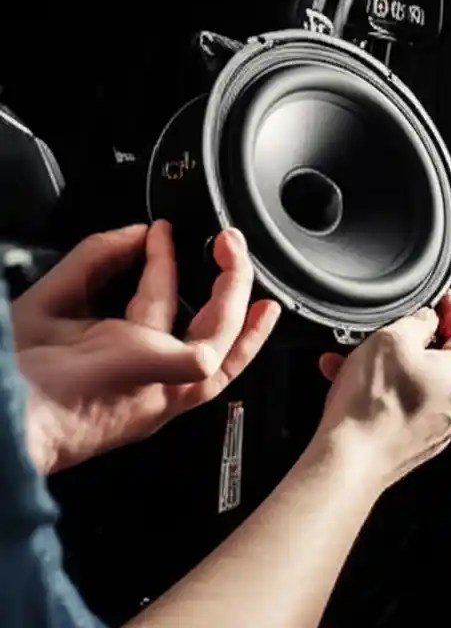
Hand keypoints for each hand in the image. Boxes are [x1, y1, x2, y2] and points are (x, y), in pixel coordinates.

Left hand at [15, 222, 280, 473]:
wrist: (8, 412)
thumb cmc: (17, 373)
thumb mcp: (54, 301)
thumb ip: (93, 262)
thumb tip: (136, 231)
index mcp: (129, 367)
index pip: (168, 319)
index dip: (168, 269)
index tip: (162, 233)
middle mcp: (155, 381)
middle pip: (214, 336)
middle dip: (230, 285)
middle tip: (231, 243)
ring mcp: (164, 385)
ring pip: (222, 338)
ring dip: (235, 289)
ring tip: (233, 249)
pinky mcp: (163, 380)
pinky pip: (209, 350)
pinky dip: (223, 305)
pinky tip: (223, 271)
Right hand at [312, 293, 450, 491]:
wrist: (347, 462)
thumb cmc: (372, 407)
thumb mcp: (392, 339)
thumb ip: (417, 320)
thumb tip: (426, 318)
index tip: (439, 299)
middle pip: (443, 358)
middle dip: (412, 338)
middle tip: (391, 326)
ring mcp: (436, 426)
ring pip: (415, 380)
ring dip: (387, 363)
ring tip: (355, 354)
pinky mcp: (413, 440)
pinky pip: (400, 403)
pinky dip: (378, 388)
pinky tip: (347, 379)